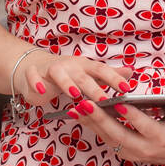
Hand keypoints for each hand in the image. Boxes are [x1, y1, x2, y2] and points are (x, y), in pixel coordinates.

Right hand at [16, 51, 132, 110]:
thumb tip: (130, 72)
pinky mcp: (34, 74)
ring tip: (75, 95)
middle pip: (82, 76)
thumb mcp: (88, 73)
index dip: (114, 79)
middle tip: (105, 100)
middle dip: (94, 88)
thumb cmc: (66, 72)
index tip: (127, 89)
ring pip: (59, 73)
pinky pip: (34, 77)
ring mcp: (51, 68)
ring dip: (67, 83)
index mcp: (84, 66)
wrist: (34, 67)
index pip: (102, 70)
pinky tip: (42, 90)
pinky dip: (37, 82)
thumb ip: (108, 74)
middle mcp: (69, 65)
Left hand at [74, 92, 164, 165]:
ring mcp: (133, 153)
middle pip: (119, 135)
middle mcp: (145, 150)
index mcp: (162, 139)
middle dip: (100, 119)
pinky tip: (79, 113)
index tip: (117, 101)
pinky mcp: (125, 151)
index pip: (144, 126)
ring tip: (75, 106)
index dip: (130, 115)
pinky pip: (105, 139)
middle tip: (85, 103)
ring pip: (108, 138)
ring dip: (90, 123)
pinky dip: (92, 126)